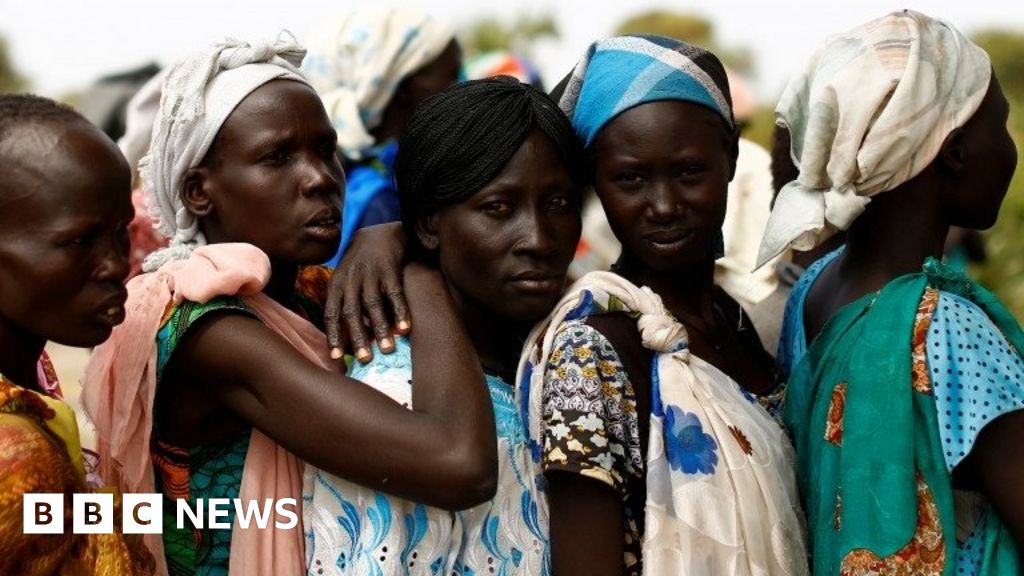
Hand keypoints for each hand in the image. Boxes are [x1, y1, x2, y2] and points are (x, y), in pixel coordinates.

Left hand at [324, 222, 409, 362]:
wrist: (379, 234)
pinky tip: (405, 328)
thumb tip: (346, 340)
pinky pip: (395, 294)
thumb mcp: (345, 280)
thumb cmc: (361, 265)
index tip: (336, 358)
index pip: (331, 313)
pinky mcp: (390, 269)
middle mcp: (351, 279)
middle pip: (351, 312)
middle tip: (364, 359)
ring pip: (373, 304)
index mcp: (337, 284)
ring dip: (380, 328)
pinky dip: (400, 311)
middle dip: (357, 337)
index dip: (333, 335)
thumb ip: (344, 305)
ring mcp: (370, 274)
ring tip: (387, 349)